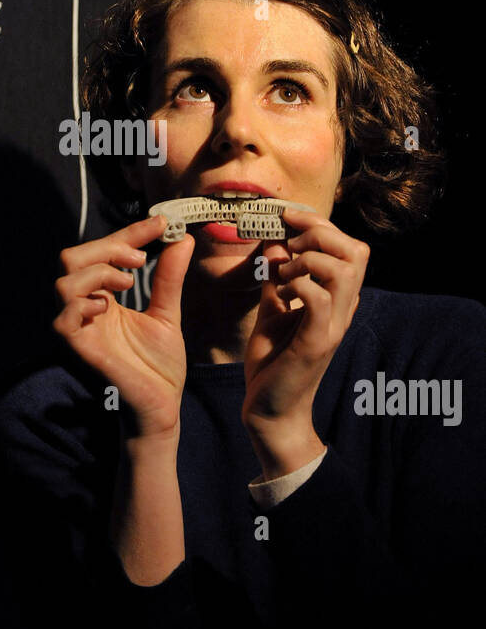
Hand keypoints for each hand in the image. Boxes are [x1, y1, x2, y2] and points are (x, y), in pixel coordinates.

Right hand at [53, 215, 194, 439]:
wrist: (162, 406)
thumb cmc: (159, 366)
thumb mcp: (167, 312)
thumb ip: (168, 277)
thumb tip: (182, 237)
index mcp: (102, 297)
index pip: (103, 253)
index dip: (129, 234)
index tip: (161, 223)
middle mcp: (84, 309)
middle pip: (71, 258)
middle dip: (106, 247)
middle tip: (140, 259)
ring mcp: (79, 329)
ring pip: (62, 282)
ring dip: (97, 273)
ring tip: (128, 283)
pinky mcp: (79, 351)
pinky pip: (62, 320)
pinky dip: (83, 305)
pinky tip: (108, 309)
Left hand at [242, 207, 369, 474]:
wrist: (270, 410)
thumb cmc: (273, 361)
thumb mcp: (273, 310)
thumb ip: (277, 278)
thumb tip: (274, 242)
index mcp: (336, 298)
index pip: (349, 246)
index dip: (320, 223)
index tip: (286, 218)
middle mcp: (342, 309)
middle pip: (357, 251)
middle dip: (320, 232)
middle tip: (289, 242)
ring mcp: (333, 326)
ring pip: (344, 270)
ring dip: (309, 258)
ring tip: (284, 271)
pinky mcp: (317, 343)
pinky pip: (319, 299)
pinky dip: (298, 284)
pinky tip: (280, 291)